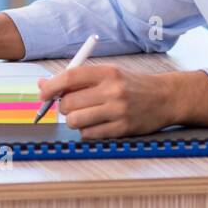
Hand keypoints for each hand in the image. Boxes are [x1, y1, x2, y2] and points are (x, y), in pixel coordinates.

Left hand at [37, 65, 207, 138]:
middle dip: (63, 107)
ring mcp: (118, 111)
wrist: (165, 97)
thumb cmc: (130, 85)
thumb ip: (77, 79)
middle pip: (69, 102)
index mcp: (107, 72)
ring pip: (75, 121)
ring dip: (74, 120)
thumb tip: (42, 85)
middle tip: (71, 106)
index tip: (42, 94)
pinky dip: (86, 131)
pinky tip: (96, 124)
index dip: (51, 87)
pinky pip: (89, 134)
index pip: (70, 77)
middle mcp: (113, 90)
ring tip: (84, 116)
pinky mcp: (123, 129)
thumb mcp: (108, 74)